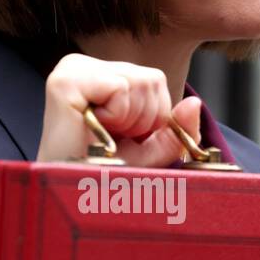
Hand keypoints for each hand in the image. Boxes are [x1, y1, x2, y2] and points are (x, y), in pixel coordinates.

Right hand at [36, 53, 201, 166]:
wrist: (68, 195)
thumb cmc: (102, 174)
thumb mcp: (149, 152)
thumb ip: (175, 130)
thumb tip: (194, 105)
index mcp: (98, 73)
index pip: (154, 79)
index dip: (151, 117)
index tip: (121, 138)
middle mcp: (83, 64)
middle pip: (151, 79)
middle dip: (143, 120)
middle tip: (111, 139)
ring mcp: (72, 68)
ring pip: (141, 82)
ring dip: (130, 121)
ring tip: (102, 135)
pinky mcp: (65, 81)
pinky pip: (121, 88)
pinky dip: (117, 117)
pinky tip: (92, 129)